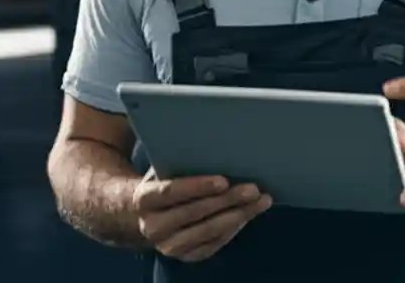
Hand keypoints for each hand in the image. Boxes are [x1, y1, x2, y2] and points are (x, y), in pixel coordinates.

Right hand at [132, 168, 272, 261]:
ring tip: (261, 201)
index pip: (171, 192)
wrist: (143, 215)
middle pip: (195, 213)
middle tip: (253, 189)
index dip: (198, 186)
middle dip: (227, 200)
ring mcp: (169, 246)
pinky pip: (214, 243)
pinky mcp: (186, 256)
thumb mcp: (163, 169)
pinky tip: (249, 214)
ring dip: (238, 215)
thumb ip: (182, 163)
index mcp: (144, 200)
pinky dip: (234, 228)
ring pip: (208, 231)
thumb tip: (218, 148)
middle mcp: (153, 227)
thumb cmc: (162, 181)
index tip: (223, 180)